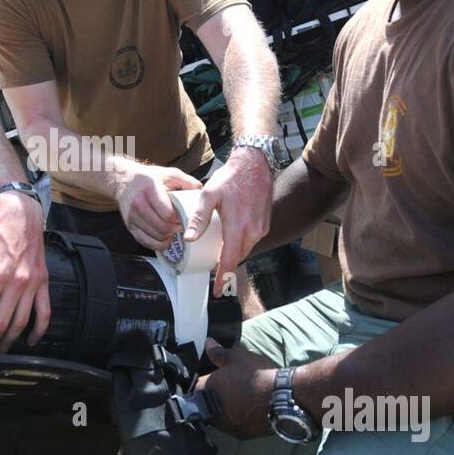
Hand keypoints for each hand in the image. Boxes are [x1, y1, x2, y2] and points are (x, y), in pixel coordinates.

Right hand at [110, 158, 202, 250]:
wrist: (122, 179)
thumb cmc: (148, 177)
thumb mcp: (169, 173)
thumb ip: (187, 181)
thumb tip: (201, 192)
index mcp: (150, 190)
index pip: (167, 213)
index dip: (179, 220)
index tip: (185, 219)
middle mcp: (139, 204)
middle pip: (162, 227)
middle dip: (175, 230)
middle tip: (182, 227)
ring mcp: (132, 216)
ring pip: (154, 236)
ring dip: (167, 238)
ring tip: (174, 232)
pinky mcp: (129, 225)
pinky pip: (144, 241)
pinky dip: (156, 244)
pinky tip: (164, 239)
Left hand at [183, 147, 272, 295]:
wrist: (255, 163)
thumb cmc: (231, 177)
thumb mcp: (209, 195)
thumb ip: (199, 218)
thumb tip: (188, 238)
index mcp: (238, 227)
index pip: (230, 261)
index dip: (223, 278)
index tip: (218, 291)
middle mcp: (253, 231)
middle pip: (238, 257)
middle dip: (226, 267)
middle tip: (213, 273)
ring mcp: (262, 227)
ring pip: (245, 249)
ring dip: (234, 254)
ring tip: (220, 258)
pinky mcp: (265, 223)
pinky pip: (252, 240)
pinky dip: (241, 244)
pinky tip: (231, 240)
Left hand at [195, 342, 277, 439]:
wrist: (281, 398)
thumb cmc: (256, 375)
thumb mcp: (237, 357)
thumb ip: (219, 352)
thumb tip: (207, 343)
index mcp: (205, 391)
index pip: (195, 387)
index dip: (204, 381)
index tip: (214, 378)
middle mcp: (211, 412)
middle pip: (205, 404)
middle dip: (213, 396)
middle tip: (228, 388)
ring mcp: (225, 426)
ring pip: (218, 417)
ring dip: (224, 409)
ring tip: (238, 399)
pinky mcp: (240, 435)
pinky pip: (233, 427)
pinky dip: (237, 419)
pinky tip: (247, 410)